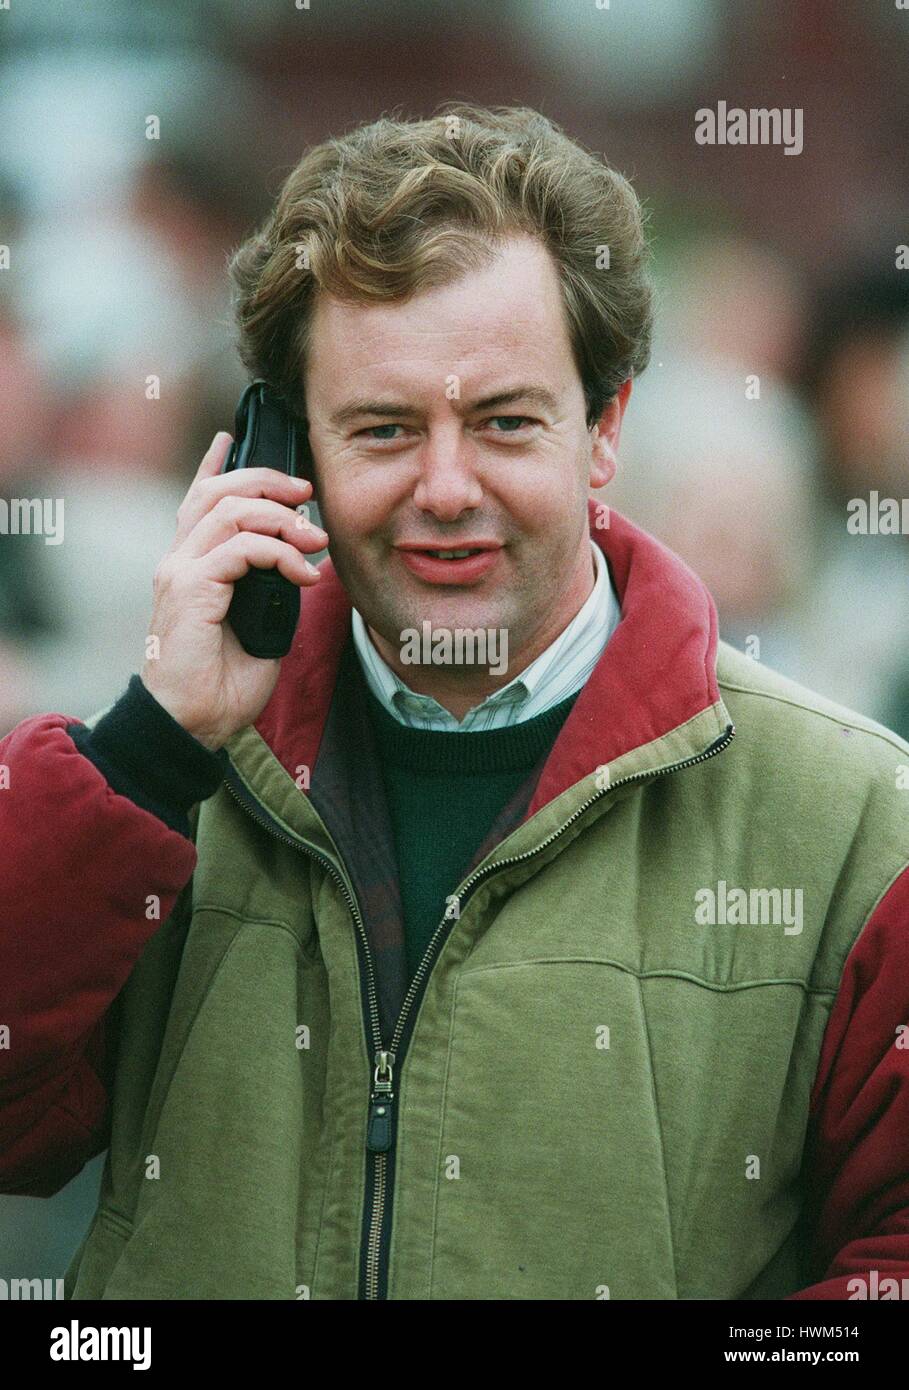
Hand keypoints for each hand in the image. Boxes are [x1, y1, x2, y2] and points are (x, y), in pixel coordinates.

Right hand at [140, 431, 327, 749]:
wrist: (191, 724)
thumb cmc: (222, 684)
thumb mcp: (257, 624)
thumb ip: (268, 586)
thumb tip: (301, 562)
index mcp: (189, 565)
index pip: (198, 498)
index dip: (218, 463)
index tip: (237, 437)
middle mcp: (178, 560)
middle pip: (216, 491)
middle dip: (267, 481)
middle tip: (307, 495)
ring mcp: (179, 572)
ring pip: (231, 511)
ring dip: (283, 519)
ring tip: (315, 542)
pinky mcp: (190, 590)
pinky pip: (240, 549)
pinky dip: (280, 554)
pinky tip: (305, 575)